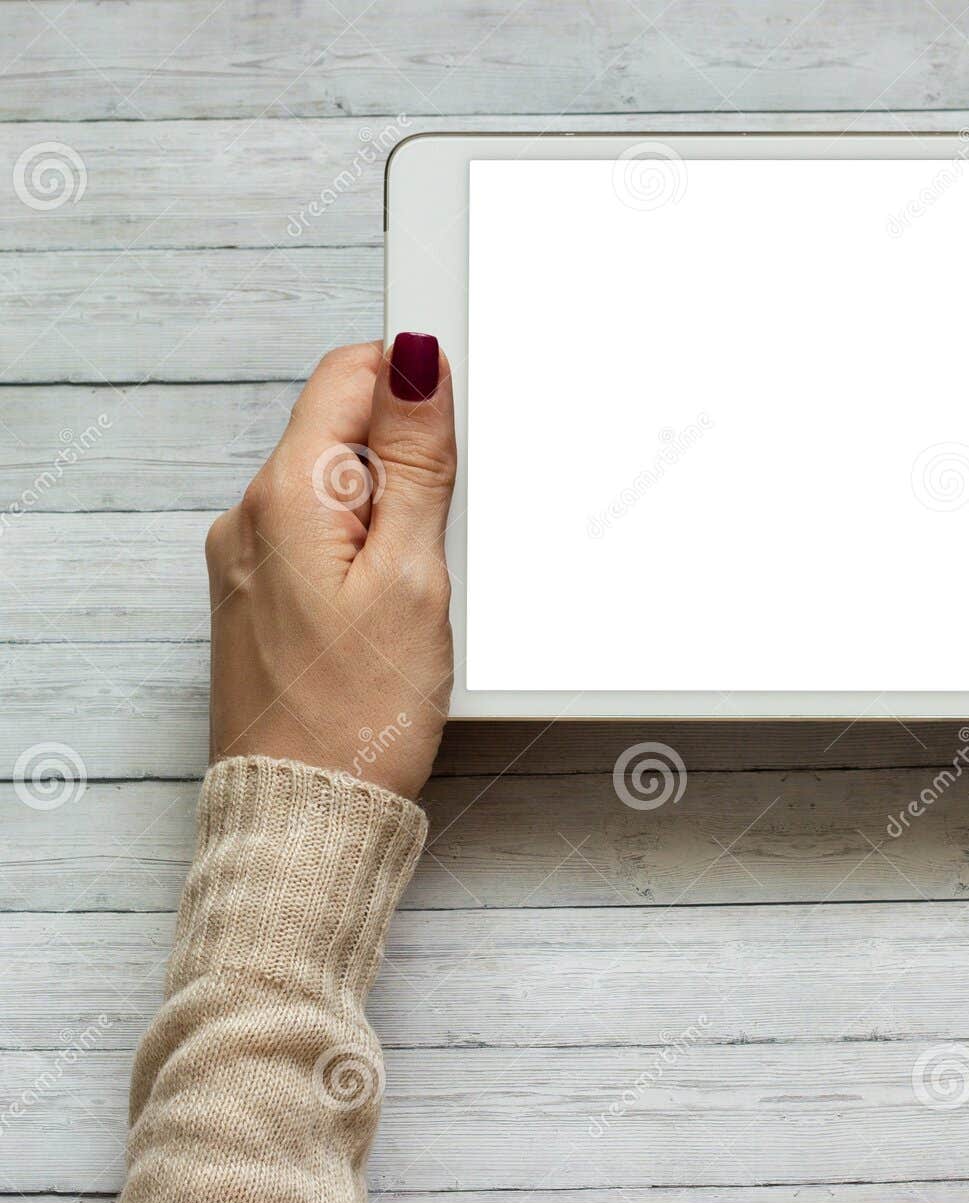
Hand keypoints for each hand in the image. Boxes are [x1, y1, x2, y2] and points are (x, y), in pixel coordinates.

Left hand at [205, 335, 455, 799]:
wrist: (307, 816)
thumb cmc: (359, 716)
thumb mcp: (412, 577)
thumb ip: (416, 463)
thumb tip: (416, 361)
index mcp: (284, 496)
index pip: (349, 376)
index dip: (414, 383)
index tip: (459, 429)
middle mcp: (251, 518)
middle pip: (345, 434)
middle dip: (411, 465)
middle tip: (446, 543)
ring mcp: (250, 562)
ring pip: (340, 492)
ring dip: (394, 517)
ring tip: (420, 593)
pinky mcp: (264, 600)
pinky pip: (324, 542)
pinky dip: (370, 557)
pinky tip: (395, 613)